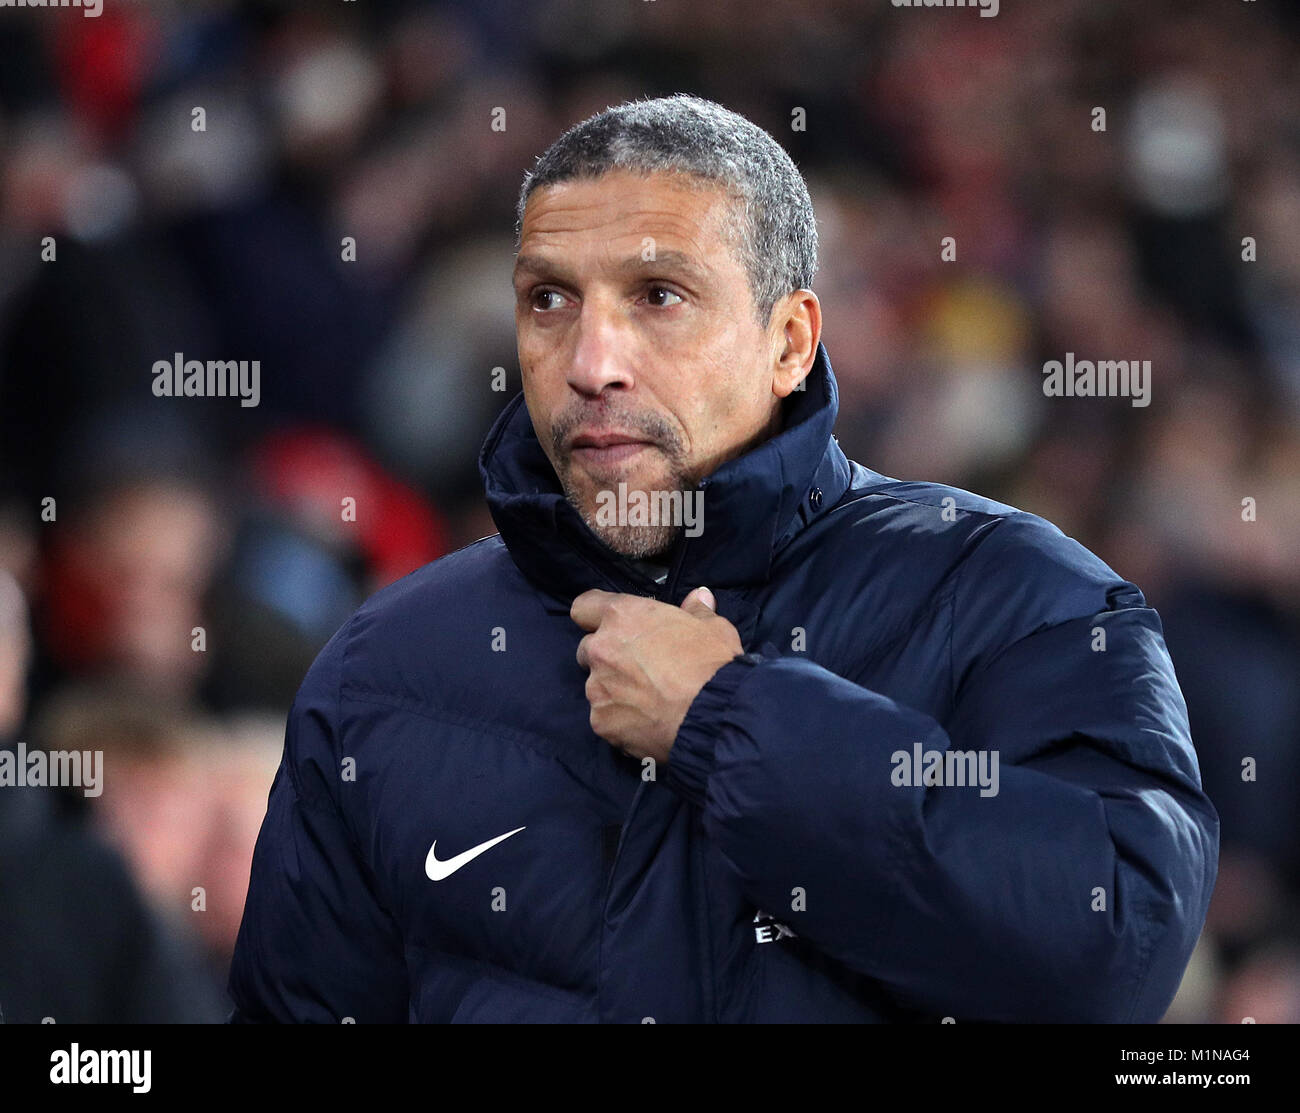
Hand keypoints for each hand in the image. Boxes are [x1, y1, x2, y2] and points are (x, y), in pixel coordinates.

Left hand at [571, 586, 743, 763]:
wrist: (714, 715)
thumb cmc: (712, 665)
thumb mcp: (713, 628)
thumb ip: (696, 611)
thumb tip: (699, 597)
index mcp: (622, 617)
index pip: (584, 607)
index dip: (593, 616)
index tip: (607, 626)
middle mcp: (601, 649)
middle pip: (587, 649)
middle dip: (606, 657)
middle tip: (636, 668)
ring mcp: (598, 688)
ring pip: (596, 687)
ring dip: (614, 691)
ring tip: (647, 702)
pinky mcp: (601, 722)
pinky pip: (605, 719)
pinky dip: (620, 721)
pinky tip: (646, 724)